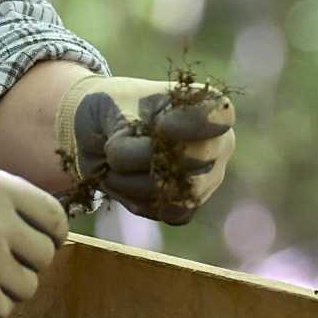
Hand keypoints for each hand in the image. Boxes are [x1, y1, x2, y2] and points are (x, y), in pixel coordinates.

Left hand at [55, 74, 235, 223]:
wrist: (97, 133)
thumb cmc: (111, 108)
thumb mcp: (114, 107)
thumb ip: (134, 135)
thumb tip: (158, 174)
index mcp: (208, 105)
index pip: (220, 116)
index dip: (194, 124)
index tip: (160, 126)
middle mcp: (217, 144)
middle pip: (195, 160)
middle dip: (143, 156)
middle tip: (113, 147)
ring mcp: (207, 178)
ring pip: (176, 191)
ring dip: (131, 181)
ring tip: (111, 165)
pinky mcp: (189, 206)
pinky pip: (168, 212)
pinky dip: (136, 200)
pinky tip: (124, 182)